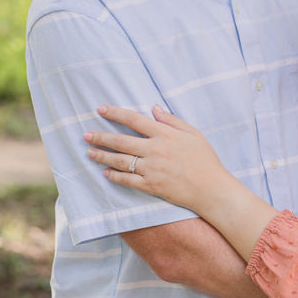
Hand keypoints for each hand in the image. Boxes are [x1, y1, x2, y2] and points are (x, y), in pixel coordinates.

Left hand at [85, 105, 239, 217]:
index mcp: (165, 135)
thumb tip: (153, 108)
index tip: (101, 110)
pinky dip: (115, 176)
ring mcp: (151, 169)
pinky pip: (127, 180)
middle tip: (86, 135)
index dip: (116, 114)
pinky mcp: (150, 186)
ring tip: (89, 152)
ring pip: (120, 161)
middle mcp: (155, 150)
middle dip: (101, 137)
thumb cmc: (205, 160)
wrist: (211, 189)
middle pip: (121, 141)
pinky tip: (106, 172)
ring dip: (102, 156)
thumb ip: (172, 121)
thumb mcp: (193, 134)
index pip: (135, 120)